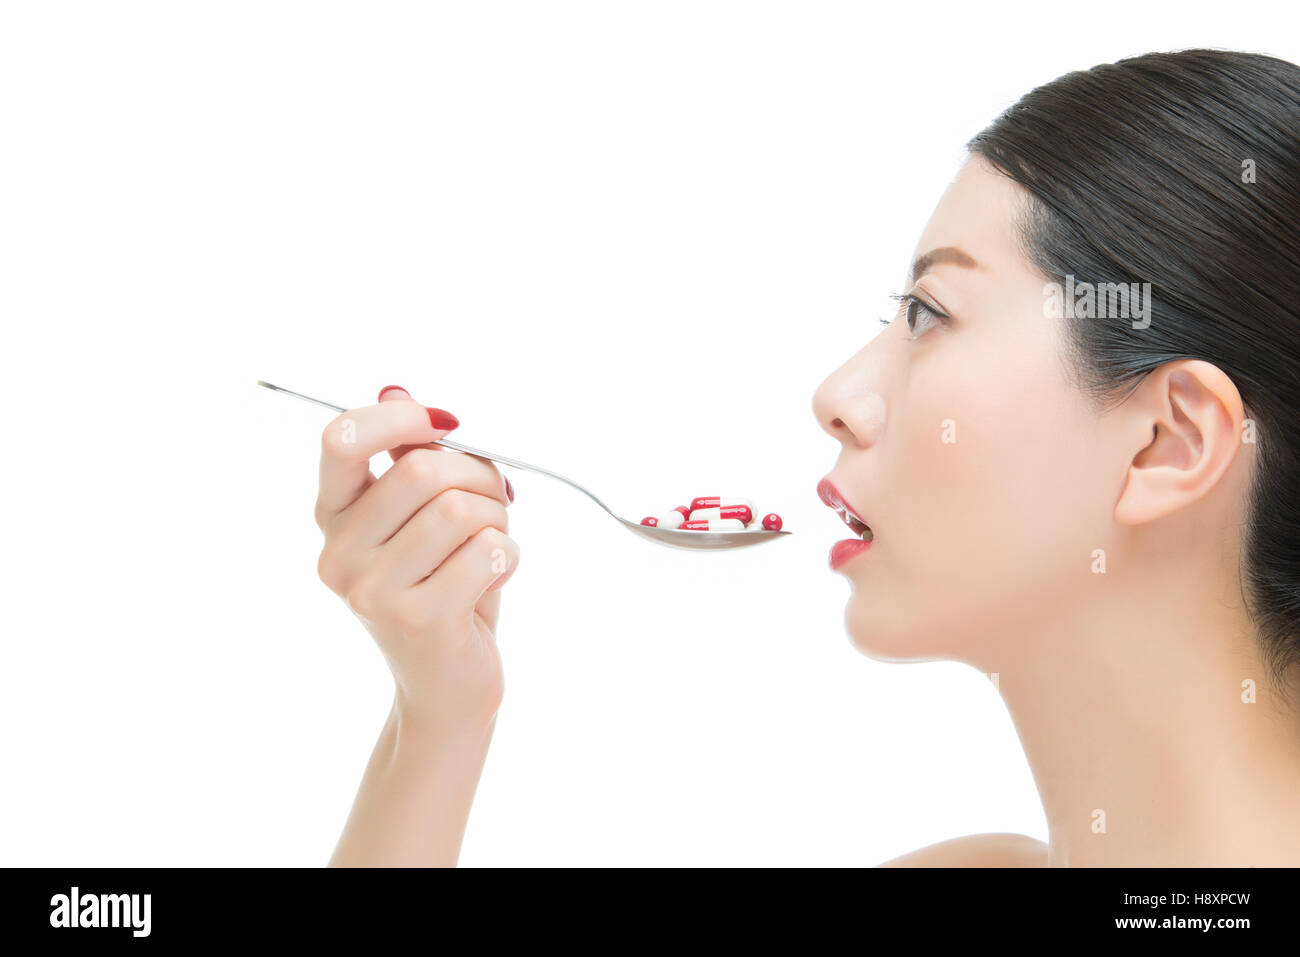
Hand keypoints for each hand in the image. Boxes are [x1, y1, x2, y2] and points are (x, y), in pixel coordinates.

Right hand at [314, 385, 518, 733]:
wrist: (447, 686)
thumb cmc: (444, 589)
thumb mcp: (424, 518)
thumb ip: (413, 459)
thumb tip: (399, 392)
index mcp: (334, 517)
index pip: (342, 439)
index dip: (399, 418)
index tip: (442, 425)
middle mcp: (339, 553)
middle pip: (420, 470)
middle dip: (478, 475)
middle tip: (496, 500)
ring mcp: (372, 591)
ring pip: (459, 510)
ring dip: (497, 520)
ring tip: (491, 545)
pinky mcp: (416, 620)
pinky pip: (487, 551)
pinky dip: (508, 557)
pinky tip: (492, 578)